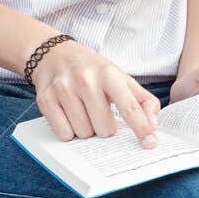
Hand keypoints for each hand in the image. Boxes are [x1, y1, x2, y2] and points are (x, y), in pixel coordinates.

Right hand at [29, 37, 161, 147]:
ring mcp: (64, 89)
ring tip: (84, 112)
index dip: (142, 127)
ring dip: (87, 130)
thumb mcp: (121, 78)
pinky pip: (64, 134)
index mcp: (109, 74)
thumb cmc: (93, 70)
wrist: (54, 54)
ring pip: (84, 134)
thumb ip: (142, 100)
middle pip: (105, 129)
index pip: (130, 107)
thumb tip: (152, 126)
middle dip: (106, 128)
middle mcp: (86, 80)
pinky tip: (70, 116)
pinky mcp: (45, 100)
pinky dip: (69, 131)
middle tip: (100, 113)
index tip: (150, 143)